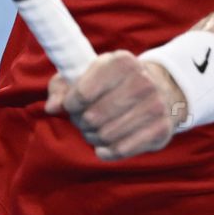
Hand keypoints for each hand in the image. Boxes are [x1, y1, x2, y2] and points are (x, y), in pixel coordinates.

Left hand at [45, 51, 188, 160]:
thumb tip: (52, 107)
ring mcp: (155, 106)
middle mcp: (142, 81)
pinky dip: (107, 151)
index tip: (71, 105)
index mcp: (122, 62)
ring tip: (95, 130)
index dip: (70, 104)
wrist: (161, 89)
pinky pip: (121, 150)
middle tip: (84, 120)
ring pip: (106, 135)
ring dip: (93, 137)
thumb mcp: (88, 74)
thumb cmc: (114, 82)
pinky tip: (105, 145)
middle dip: (81, 122)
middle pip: (93, 117)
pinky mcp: (161, 129)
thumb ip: (62, 88)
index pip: (82, 93)